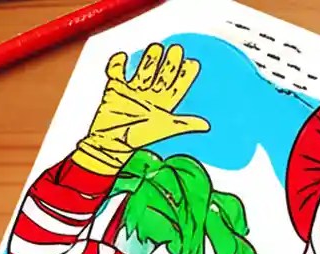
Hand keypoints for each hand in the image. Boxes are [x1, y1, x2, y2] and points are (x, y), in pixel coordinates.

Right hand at [73, 44, 209, 174]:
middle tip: (176, 49)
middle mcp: (149, 96)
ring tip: (156, 47)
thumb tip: (206, 125)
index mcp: (163, 104)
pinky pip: (116, 72)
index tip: (192, 62)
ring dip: (150, 59)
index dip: (185, 75)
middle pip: (162, 75)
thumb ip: (186, 124)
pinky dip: (118, 63)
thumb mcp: (166, 127)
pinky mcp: (115, 89)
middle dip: (169, 62)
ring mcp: (132, 92)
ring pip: (143, 70)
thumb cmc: (140, 136)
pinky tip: (123, 56)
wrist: (113, 141)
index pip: (177, 86)